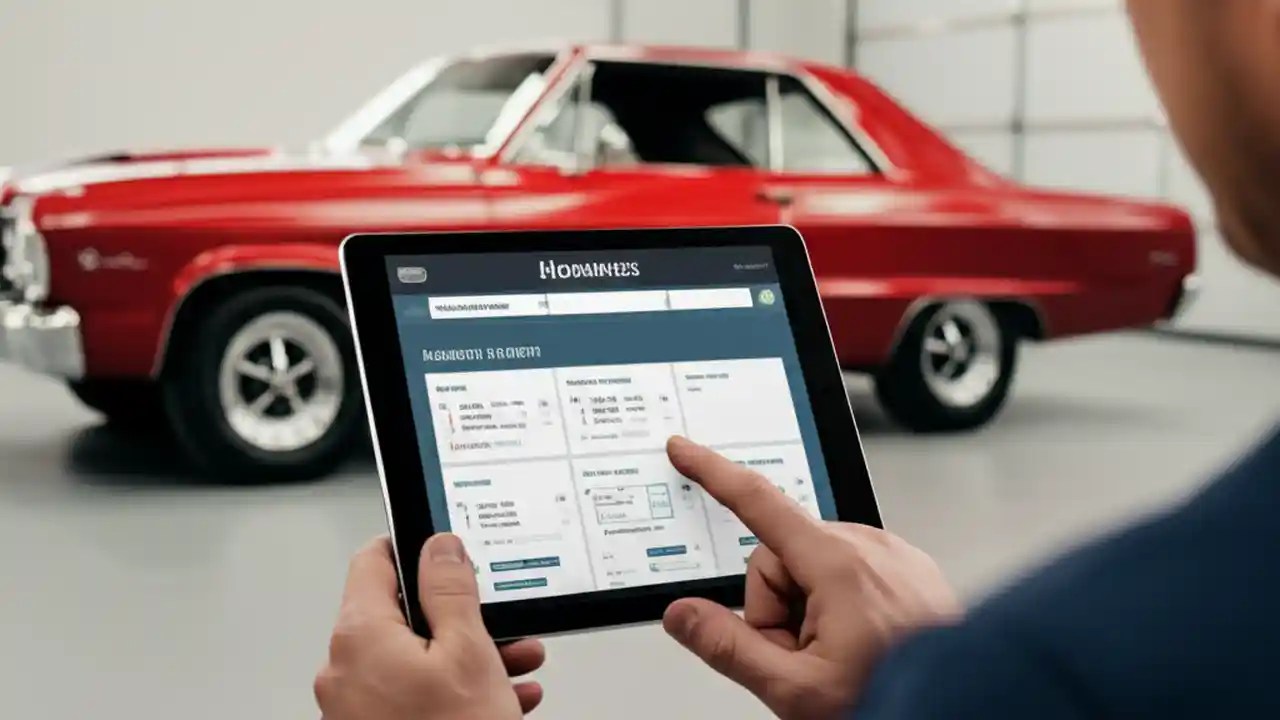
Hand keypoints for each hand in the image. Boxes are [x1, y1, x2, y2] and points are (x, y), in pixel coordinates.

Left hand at [315, 535, 545, 719]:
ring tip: (515, 666)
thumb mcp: (468, 653)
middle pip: (400, 616)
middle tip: (501, 621)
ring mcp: (354, 708)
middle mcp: (344, 670)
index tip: (445, 549)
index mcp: (360, 636)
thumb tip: (441, 547)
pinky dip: (452, 690)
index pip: (373, 561)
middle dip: (460, 617)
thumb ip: (451, 590)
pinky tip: (500, 700)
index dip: (414, 547)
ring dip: (467, 656)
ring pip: (413, 660)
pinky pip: (411, 696)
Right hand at [663, 437, 960, 719]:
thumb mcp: (795, 690)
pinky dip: (841, 604)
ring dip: (808, 609)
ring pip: (813, 566)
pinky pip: (850, 571)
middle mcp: (870, 548)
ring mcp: (894, 556)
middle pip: (781, 557)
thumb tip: (685, 616)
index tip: (686, 451)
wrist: (969, 710)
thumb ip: (730, 648)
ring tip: (837, 656)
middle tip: (801, 657)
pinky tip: (860, 641)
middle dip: (775, 607)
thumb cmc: (895, 698)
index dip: (713, 473)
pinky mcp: (909, 570)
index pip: (758, 504)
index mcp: (838, 564)